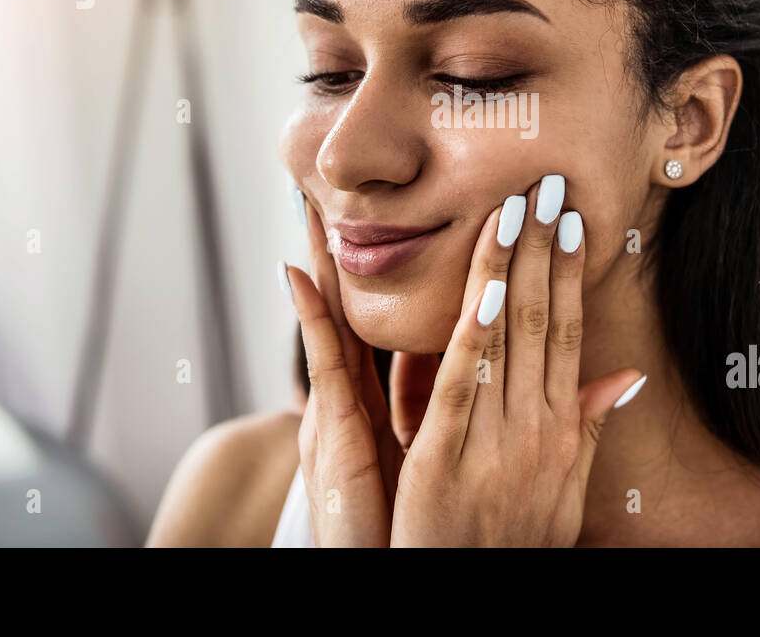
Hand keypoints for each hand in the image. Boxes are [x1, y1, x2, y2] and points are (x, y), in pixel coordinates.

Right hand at [282, 195, 437, 545]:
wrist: (395, 573)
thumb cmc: (416, 525)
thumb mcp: (436, 450)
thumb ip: (443, 398)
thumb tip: (459, 353)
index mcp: (385, 400)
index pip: (382, 317)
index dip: (378, 268)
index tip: (371, 215)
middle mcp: (356, 398)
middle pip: (349, 308)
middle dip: (338, 249)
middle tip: (324, 186)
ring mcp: (339, 411)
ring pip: (330, 321)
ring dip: (319, 262)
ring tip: (307, 205)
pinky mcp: (332, 433)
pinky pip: (325, 367)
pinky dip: (315, 320)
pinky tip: (300, 276)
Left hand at [389, 174, 645, 546]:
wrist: (472, 600)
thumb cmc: (513, 545)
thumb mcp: (566, 491)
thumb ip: (588, 428)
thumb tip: (624, 375)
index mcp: (559, 430)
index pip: (566, 333)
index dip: (568, 273)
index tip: (570, 219)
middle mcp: (534, 429)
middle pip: (538, 321)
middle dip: (541, 249)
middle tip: (543, 185)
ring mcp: (491, 444)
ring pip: (501, 340)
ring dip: (505, 269)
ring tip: (511, 209)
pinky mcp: (442, 461)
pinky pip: (458, 388)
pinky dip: (468, 337)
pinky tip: (475, 289)